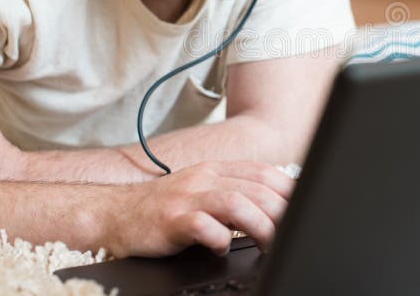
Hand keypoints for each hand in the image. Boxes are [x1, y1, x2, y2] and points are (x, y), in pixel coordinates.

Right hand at [107, 161, 296, 257]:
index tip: (305, 205)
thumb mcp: (202, 192)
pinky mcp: (171, 220)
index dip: (288, 188)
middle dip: (280, 211)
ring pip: (236, 203)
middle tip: (291, 232)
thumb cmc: (164, 209)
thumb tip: (274, 209)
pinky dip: (219, 240)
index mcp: (216, 170)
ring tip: (269, 244)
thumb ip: (234, 194)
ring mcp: (187, 197)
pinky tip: (222, 250)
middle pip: (255, 189)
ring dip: (259, 225)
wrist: (115, 214)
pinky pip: (203, 227)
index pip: (262, 173)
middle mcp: (204, 178)